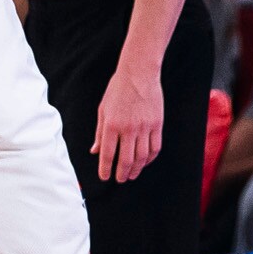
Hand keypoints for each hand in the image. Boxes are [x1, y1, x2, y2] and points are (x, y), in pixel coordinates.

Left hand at [93, 62, 164, 183]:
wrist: (139, 74)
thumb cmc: (117, 90)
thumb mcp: (103, 110)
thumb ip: (100, 133)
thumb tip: (95, 151)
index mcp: (112, 125)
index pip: (108, 154)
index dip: (106, 169)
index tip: (105, 177)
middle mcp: (129, 128)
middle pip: (127, 159)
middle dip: (122, 173)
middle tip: (120, 179)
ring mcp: (145, 127)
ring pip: (142, 156)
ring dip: (137, 169)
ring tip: (132, 175)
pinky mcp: (157, 124)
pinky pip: (155, 147)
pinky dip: (150, 158)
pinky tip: (145, 162)